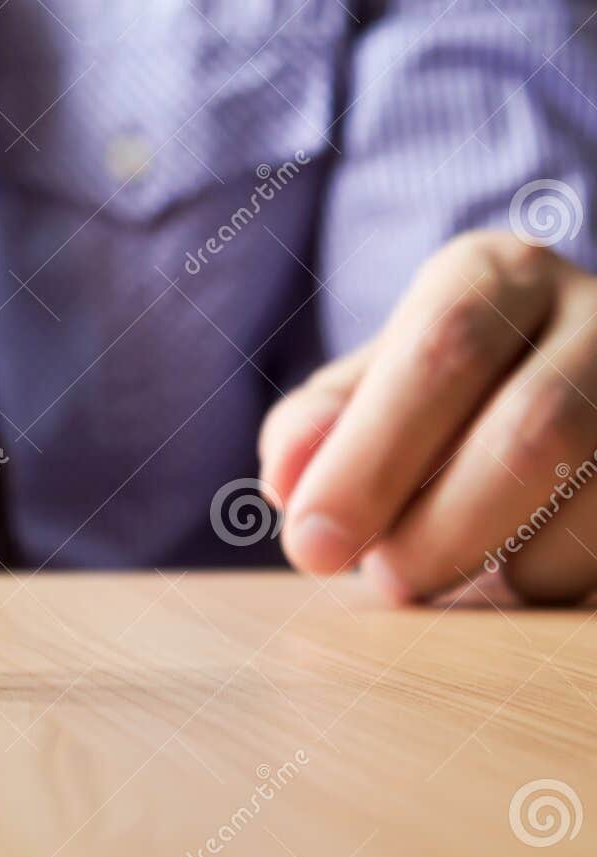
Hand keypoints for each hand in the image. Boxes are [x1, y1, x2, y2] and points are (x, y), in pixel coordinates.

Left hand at [261, 230, 596, 605]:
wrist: (565, 384)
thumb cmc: (443, 400)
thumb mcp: (370, 389)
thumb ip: (318, 431)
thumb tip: (288, 486)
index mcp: (497, 274)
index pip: (439, 353)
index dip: (371, 459)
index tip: (312, 543)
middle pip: (534, 430)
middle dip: (442, 528)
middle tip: (390, 579)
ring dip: (516, 568)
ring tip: (457, 573)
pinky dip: (567, 582)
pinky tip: (525, 575)